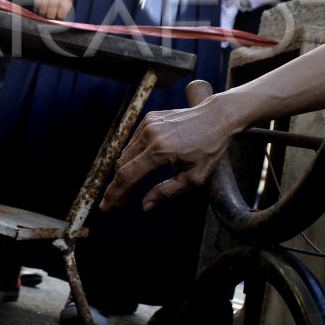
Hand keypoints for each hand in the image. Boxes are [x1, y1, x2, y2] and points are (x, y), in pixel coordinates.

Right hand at [34, 0, 74, 19]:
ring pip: (41, 12)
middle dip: (51, 19)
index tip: (60, 19)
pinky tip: (41, 9)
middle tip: (53, 18)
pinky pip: (36, 5)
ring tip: (47, 14)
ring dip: (44, 15)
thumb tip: (62, 15)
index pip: (60, 16)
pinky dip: (38, 9)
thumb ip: (66, 4)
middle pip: (49, 16)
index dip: (60, 19)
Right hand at [101, 95, 235, 211]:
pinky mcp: (149, 118)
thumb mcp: (194, 177)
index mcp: (160, 151)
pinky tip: (136, 168)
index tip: (106, 207)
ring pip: (126, 153)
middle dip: (117, 186)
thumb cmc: (209, 148)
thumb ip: (167, 192)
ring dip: (123, 172)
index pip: (128, 176)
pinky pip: (134, 141)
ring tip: (127, 189)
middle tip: (116, 203)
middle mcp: (149, 135)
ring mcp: (148, 124)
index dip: (115, 193)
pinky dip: (131, 157)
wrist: (217, 117)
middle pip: (122, 165)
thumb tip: (145, 206)